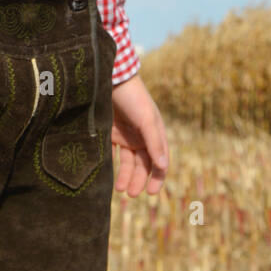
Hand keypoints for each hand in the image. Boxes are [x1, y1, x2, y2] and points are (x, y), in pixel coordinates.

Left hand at [110, 74, 168, 196]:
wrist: (110, 77)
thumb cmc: (133, 97)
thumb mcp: (146, 118)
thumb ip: (154, 142)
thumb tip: (163, 167)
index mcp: (154, 134)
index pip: (159, 162)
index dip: (157, 178)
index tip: (151, 193)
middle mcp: (140, 137)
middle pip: (142, 165)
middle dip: (138, 180)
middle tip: (130, 194)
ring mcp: (124, 135)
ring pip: (127, 162)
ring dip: (125, 176)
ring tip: (119, 189)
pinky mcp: (108, 132)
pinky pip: (110, 153)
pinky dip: (110, 165)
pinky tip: (106, 176)